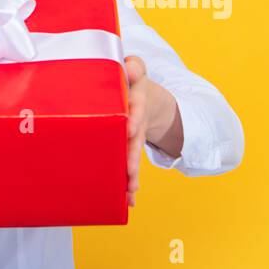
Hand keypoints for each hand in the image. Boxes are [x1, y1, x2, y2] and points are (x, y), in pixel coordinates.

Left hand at [124, 55, 149, 206]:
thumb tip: (129, 67)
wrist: (142, 96)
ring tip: (129, 193)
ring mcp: (132, 138)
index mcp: (135, 101)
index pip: (135, 108)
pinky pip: (127, 167)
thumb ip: (133, 67)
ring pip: (132, 158)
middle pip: (135, 141)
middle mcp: (135, 122)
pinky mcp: (126, 148)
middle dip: (132, 156)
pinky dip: (128, 184)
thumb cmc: (129, 80)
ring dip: (131, 176)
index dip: (134, 118)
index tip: (131, 129)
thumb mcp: (134, 69)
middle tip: (130, 170)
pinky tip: (127, 201)